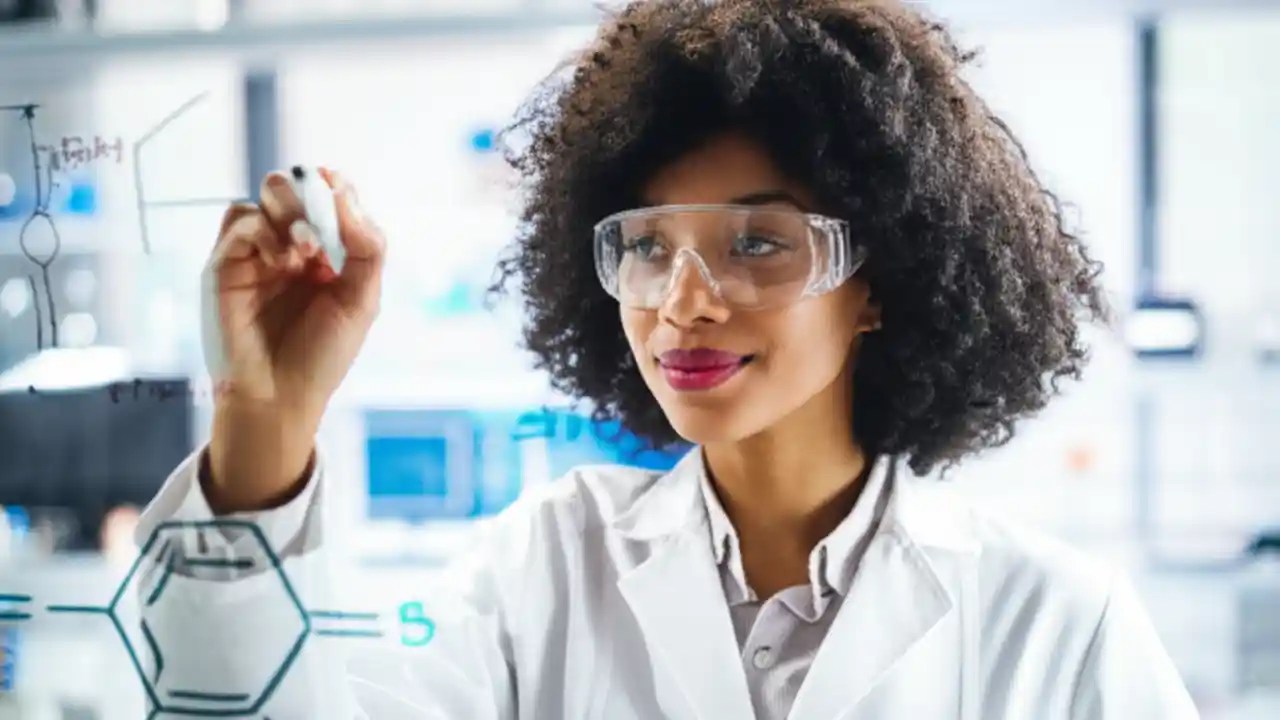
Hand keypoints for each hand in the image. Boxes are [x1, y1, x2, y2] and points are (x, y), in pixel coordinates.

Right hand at [200, 168, 384, 510]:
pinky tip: (279, 259)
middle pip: (294, 187)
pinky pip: (239, 219)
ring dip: (290, 210)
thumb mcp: (362, 300)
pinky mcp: (226, 264)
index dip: (336, 187)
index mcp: (326, 255)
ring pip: (266, 194)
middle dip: (310, 194)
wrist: (280, 396)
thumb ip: (367, 246)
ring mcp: (258, 254)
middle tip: (322, 228)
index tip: (340, 185)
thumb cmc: (323, 354)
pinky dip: (263, 229)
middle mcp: (290, 248)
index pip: (330, 200)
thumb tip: (346, 192)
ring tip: (305, 250)